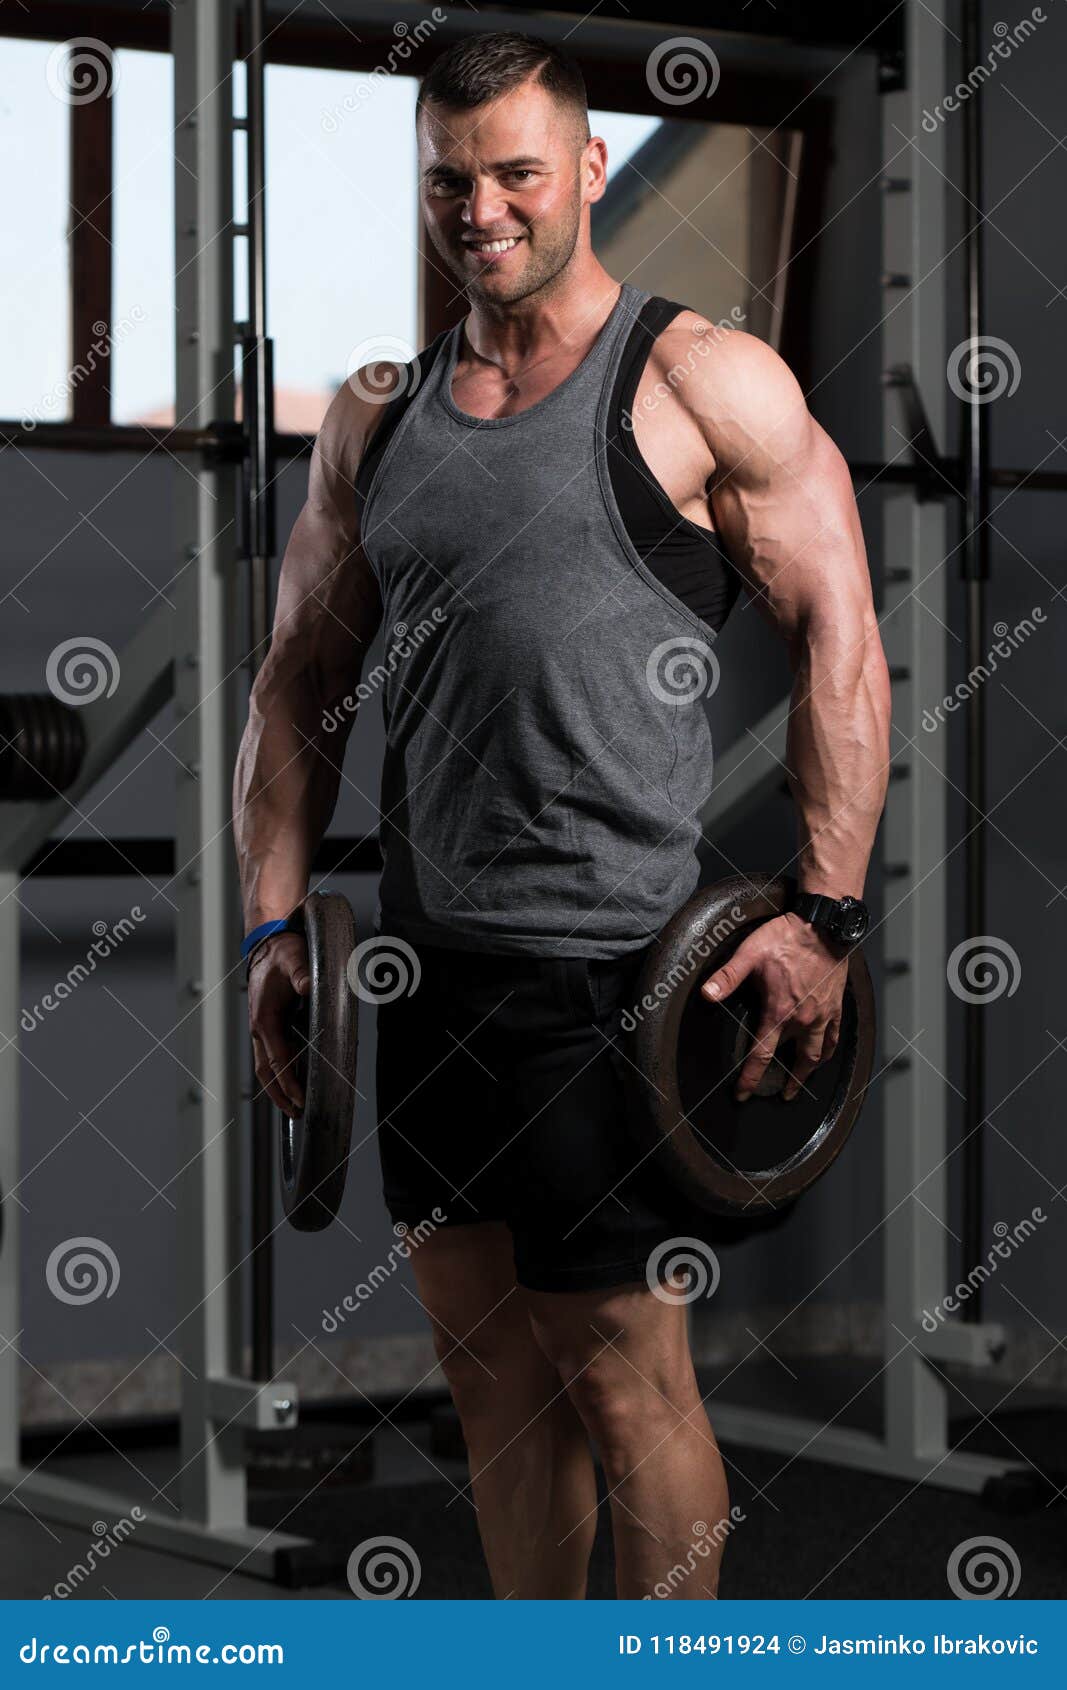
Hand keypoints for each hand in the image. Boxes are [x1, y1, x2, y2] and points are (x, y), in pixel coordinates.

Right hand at [247, 932, 310, 1116]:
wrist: (270, 944)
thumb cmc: (283, 953)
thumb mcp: (295, 959)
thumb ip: (303, 975)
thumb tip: (309, 986)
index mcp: (264, 1019)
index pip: (277, 1060)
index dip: (289, 1082)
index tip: (300, 1098)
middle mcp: (260, 1028)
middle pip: (267, 1071)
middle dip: (281, 1094)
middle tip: (297, 1113)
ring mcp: (263, 1029)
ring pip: (268, 1067)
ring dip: (279, 1088)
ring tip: (294, 1107)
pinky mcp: (270, 1027)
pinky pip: (274, 1056)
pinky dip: (281, 1073)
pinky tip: (294, 1081)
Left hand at [700, 912, 847, 1102]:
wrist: (824, 925)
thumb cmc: (787, 938)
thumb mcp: (750, 953)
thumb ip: (727, 976)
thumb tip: (706, 995)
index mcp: (779, 1011)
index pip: (761, 1055)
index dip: (750, 1078)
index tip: (742, 1094)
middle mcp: (803, 1019)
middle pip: (795, 1062)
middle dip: (786, 1082)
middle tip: (781, 1095)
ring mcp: (823, 1014)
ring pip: (818, 1054)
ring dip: (808, 1073)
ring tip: (801, 1084)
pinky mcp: (836, 1006)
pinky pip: (835, 1037)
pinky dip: (829, 1051)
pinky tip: (824, 1055)